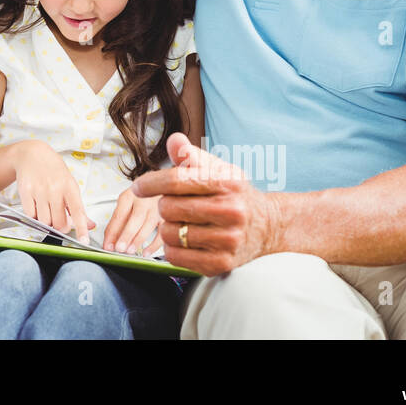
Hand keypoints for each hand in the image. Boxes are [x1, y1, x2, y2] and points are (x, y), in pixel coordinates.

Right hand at [10, 140, 94, 241]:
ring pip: (45, 221)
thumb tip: (90, 225)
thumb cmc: (54, 171)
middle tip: (59, 219)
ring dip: (46, 221)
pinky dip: (34, 216)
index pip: (78, 212)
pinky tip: (37, 206)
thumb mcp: (70, 184)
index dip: (81, 229)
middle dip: (60, 226)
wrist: (32, 154)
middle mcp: (55, 189)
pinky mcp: (25, 192)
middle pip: (59, 222)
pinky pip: (31, 215)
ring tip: (47, 209)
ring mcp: (39, 191)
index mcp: (69, 187)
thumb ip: (79, 207)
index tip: (84, 241)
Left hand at [103, 185, 162, 254]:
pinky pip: (163, 231)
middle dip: (127, 234)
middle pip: (136, 217)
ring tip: (130, 251)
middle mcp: (145, 200)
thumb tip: (109, 243)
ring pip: (150, 224)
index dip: (113, 231)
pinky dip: (155, 244)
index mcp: (130, 196)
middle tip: (119, 248)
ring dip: (139, 239)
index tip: (107, 245)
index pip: (120, 214)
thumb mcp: (125, 205)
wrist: (159, 187)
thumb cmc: (139, 199)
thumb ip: (118, 223)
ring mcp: (158, 208)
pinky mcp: (168, 217)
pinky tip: (146, 252)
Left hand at [132, 132, 280, 275]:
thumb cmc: (234, 194)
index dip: (150, 182)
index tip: (138, 187)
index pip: (177, 180)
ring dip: (167, 227)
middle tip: (175, 206)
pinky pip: (175, 256)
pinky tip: (185, 239)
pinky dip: (172, 248)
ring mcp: (228, 241)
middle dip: (164, 205)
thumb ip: (191, 155)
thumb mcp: (218, 170)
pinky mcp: (221, 264)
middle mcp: (231, 212)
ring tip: (182, 222)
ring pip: (168, 233)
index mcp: (228, 183)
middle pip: (168, 208)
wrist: (267, 226)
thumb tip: (174, 140)